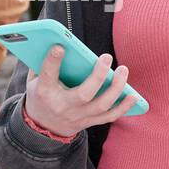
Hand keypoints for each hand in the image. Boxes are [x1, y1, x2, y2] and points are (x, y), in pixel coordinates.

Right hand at [23, 46, 137, 138]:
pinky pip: (110, 116)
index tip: (60, 46)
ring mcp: (78, 116)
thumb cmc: (41, 96)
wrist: (43, 128)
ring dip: (116, 87)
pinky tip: (133, 95)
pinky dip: (124, 107)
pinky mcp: (89, 121)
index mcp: (44, 92)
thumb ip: (43, 63)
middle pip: (84, 93)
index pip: (48, 76)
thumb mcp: (35, 80)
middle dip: (98, 75)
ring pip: (102, 105)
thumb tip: (57, 40)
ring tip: (123, 70)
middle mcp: (63, 106)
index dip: (53, 61)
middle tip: (107, 56)